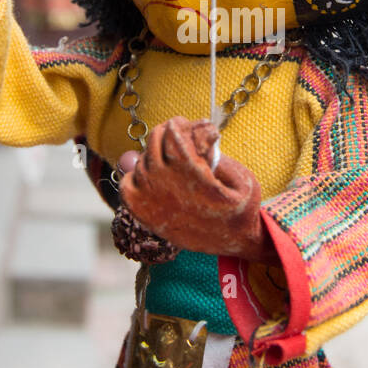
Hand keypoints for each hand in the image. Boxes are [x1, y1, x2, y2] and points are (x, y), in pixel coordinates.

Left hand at [118, 116, 276, 263]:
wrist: (233, 241)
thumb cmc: (239, 207)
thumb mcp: (240, 177)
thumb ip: (216, 153)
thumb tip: (195, 131)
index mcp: (190, 173)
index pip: (171, 132)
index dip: (181, 125)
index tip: (190, 128)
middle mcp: (166, 183)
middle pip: (155, 141)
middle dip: (168, 135)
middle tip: (181, 142)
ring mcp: (150, 198)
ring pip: (141, 160)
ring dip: (155, 157)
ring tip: (174, 166)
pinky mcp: (141, 213)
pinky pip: (126, 183)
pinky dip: (136, 177)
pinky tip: (155, 180)